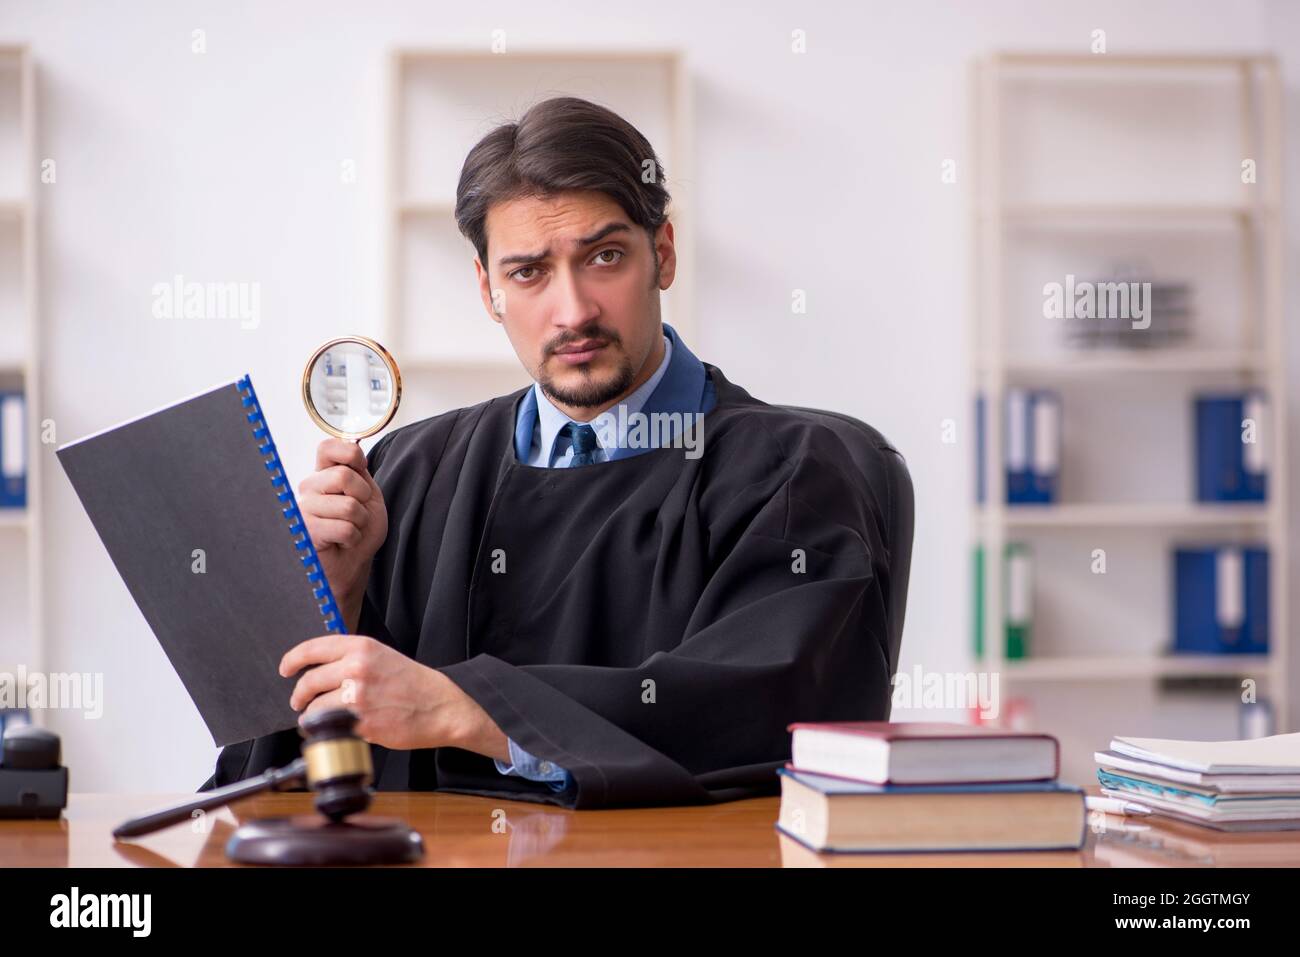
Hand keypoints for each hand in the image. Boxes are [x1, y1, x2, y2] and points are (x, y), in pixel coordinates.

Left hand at [280, 634, 506, 759]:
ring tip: (322, 718)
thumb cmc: (413, 683)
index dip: (293, 659)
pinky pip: (329, 728)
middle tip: (299, 701)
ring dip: (312, 716)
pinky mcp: (360, 723)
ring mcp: (357, 697)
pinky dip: (328, 730)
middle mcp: (357, 669)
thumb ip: (351, 658)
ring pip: (314, 708)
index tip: (286, 668)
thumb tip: (318, 669)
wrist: (441, 706)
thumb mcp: (382, 657)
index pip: (313, 648)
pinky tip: (339, 728)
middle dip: (299, 694)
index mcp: (362, 648)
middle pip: (308, 681)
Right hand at [297, 438, 387, 628]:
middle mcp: (309, 488)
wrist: (352, 565)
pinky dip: (354, 538)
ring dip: (361, 522)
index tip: (360, 469)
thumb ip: (360, 473)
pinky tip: (343, 542)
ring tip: (350, 530)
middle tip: (358, 513)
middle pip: (344, 476)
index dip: (350, 454)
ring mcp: (304, 509)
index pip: (327, 448)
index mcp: (324, 476)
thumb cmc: (360, 531)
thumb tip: (355, 450)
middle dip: (364, 497)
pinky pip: (345, 528)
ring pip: (348, 506)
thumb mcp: (369, 497)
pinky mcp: (306, 531)